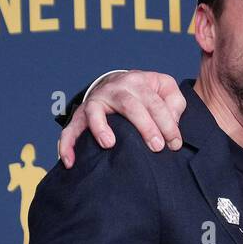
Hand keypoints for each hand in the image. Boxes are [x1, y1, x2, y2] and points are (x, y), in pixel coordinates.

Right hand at [58, 70, 186, 167]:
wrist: (116, 84)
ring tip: (109, 144)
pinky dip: (67, 144)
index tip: (175, 144)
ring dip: (100, 127)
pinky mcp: (81, 115)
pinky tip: (70, 161)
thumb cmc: (146, 92)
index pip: (155, 103)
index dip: (168, 124)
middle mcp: (115, 88)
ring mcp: (96, 100)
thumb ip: (174, 103)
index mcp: (139, 82)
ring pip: (95, 111)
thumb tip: (173, 123)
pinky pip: (70, 128)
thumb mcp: (165, 89)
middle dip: (145, 127)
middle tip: (156, 148)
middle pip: (130, 105)